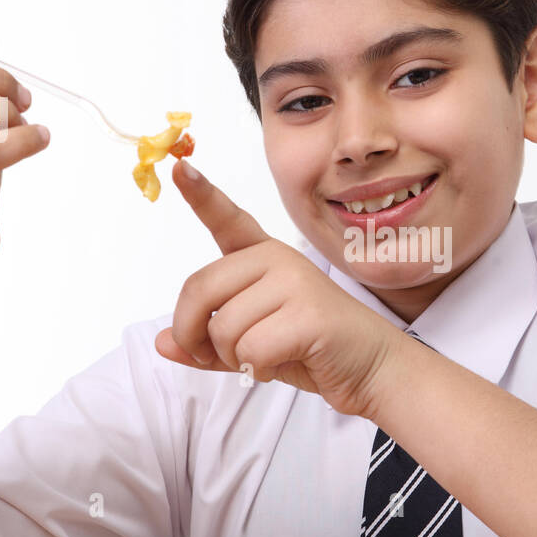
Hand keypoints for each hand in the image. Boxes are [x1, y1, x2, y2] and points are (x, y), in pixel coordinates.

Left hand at [154, 159, 405, 419]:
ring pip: (223, 327)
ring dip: (234, 358)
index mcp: (264, 257)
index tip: (180, 167)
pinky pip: (250, 348)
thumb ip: (208, 341)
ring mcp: (296, 281)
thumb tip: (163, 343)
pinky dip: (257, 369)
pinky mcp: (310, 313)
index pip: (227, 220)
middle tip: (210, 356)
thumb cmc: (313, 350)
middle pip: (200, 288)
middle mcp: (278, 259)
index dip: (201, 195)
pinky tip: (282, 363)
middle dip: (192, 334)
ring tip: (266, 358)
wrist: (372, 368)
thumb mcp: (251, 344)